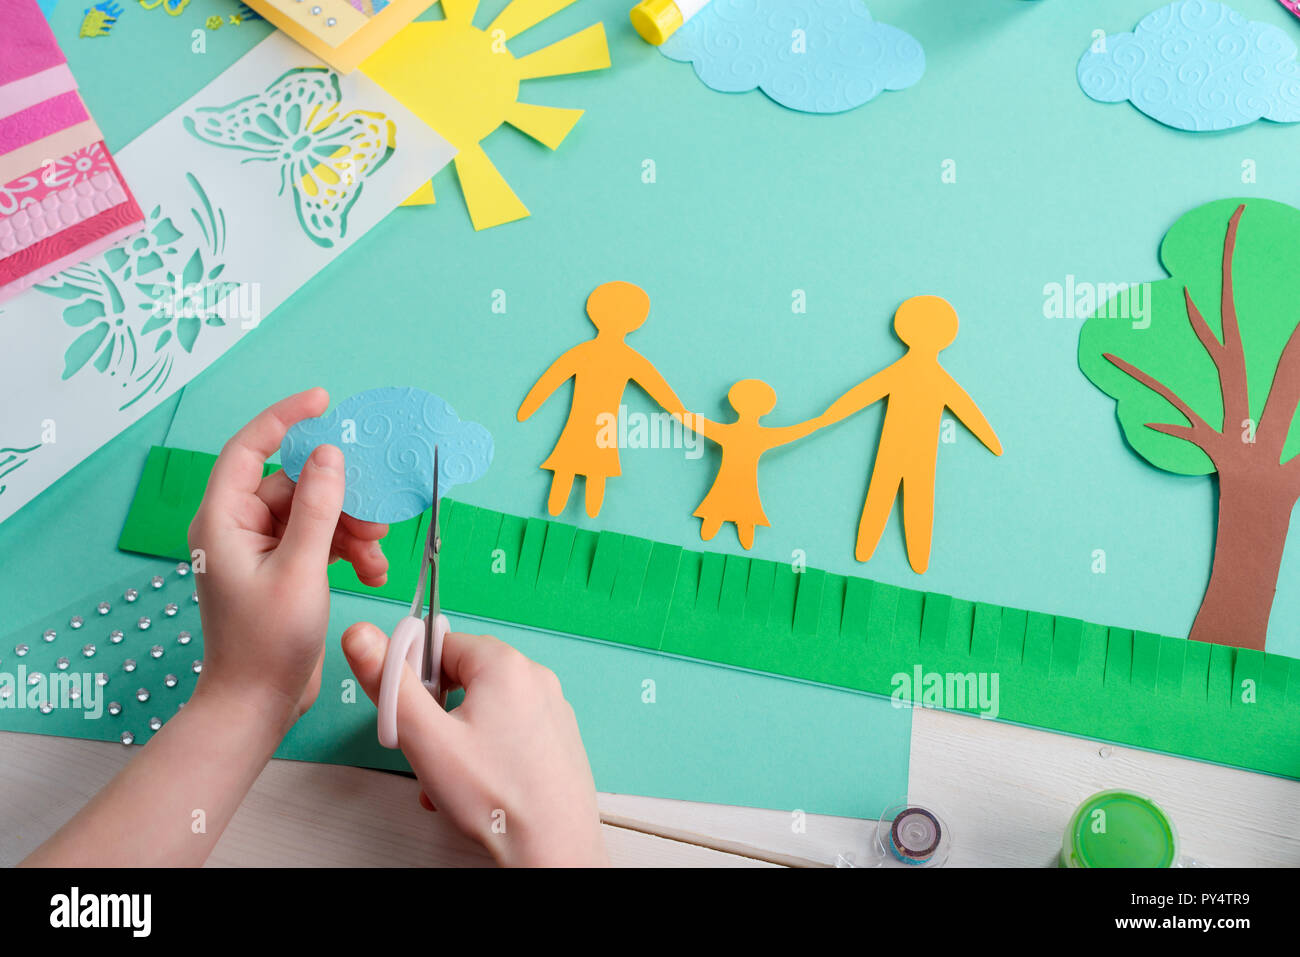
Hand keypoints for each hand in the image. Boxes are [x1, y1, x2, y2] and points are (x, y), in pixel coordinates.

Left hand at [188, 388, 389, 724]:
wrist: (258, 704)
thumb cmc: (266, 644)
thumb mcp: (300, 570)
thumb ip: (317, 508)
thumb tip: (329, 455)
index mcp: (224, 521)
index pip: (250, 449)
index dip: (284, 419)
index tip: (323, 402)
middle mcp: (239, 528)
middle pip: (296, 485)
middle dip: (341, 498)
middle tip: (376, 517)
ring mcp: (262, 550)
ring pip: (315, 514)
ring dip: (351, 530)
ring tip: (377, 555)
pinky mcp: (284, 570)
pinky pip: (320, 541)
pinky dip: (347, 550)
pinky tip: (372, 572)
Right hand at [341, 624, 607, 866]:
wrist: (552, 848)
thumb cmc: (497, 798)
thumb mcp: (426, 738)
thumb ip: (391, 683)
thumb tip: (362, 637)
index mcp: (505, 666)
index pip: (442, 645)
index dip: (414, 678)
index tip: (404, 712)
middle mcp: (536, 679)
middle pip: (464, 677)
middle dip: (434, 712)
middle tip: (424, 748)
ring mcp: (552, 709)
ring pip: (485, 709)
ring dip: (456, 738)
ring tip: (445, 778)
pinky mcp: (558, 739)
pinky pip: (509, 730)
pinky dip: (485, 751)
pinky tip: (474, 785)